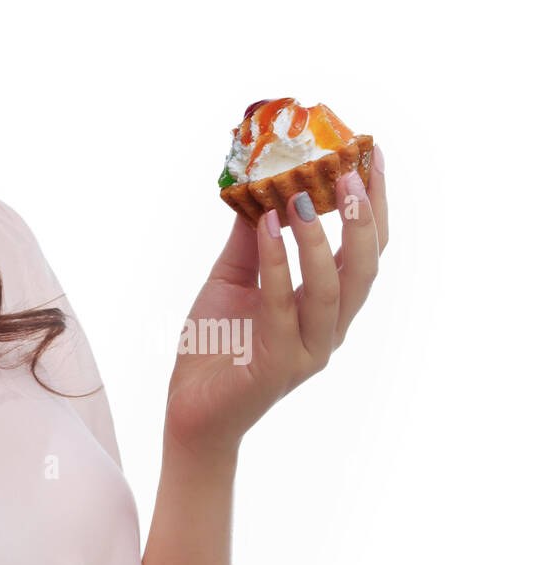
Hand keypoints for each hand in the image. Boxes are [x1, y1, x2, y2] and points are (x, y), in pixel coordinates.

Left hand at [164, 149, 389, 458]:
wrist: (190, 409)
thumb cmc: (215, 345)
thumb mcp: (232, 277)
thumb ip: (251, 240)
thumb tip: (259, 188)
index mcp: (324, 305)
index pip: (364, 250)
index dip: (373, 205)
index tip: (371, 154)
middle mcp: (328, 327)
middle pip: (365, 269)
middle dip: (363, 218)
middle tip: (350, 171)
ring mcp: (310, 349)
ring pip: (333, 289)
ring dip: (320, 238)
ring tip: (305, 194)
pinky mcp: (280, 364)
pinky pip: (283, 305)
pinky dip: (278, 262)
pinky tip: (270, 227)